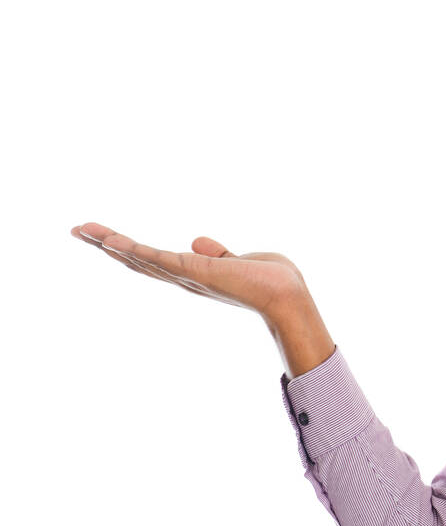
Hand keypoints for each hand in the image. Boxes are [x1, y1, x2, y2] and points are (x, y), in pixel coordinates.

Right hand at [70, 222, 309, 319]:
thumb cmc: (272, 282)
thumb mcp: (239, 261)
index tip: (104, 237)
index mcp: (194, 275)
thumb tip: (197, 242)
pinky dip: (134, 250)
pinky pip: (157, 259)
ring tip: (82, 229)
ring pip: (140, 258)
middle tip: (77, 230)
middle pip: (137, 260)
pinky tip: (112, 240)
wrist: (287, 296)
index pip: (153, 260)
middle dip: (107, 245)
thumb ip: (217, 254)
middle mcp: (185, 279)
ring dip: (111, 244)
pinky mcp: (194, 272)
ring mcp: (187, 277)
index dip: (127, 250)